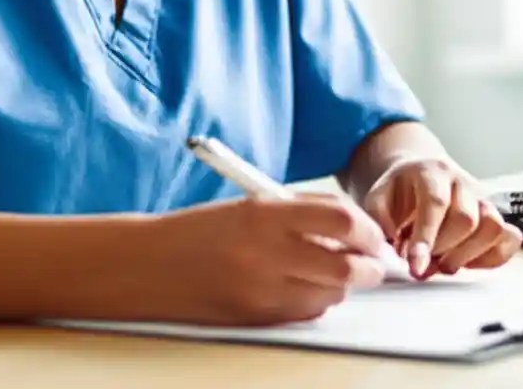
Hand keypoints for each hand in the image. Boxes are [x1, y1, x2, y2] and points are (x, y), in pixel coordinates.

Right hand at [148, 194, 387, 324]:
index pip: (341, 220)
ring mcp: (261, 291)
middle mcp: (266, 253)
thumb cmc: (201, 231)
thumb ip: (303, 211)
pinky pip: (305, 314)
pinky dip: (314, 301)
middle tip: (371, 261)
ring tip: (327, 271)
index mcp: (265, 215)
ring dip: (340, 285)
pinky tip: (300, 286)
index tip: (372, 234)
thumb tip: (354, 225)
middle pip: (345, 268)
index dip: (367, 230)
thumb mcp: (252, 205)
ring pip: (330, 296)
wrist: (150, 266)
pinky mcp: (257, 318)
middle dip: (367, 266)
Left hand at [362, 157, 522, 279]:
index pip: (436, 203)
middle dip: (444, 250)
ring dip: (468, 256)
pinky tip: (468, 262)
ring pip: (493, 228)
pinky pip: (510, 239)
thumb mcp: (378, 199)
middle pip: (466, 219)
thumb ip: (379, 222)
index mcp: (432, 172)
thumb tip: (389, 249)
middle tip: (425, 264)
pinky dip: (492, 258)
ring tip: (444, 264)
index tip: (415, 266)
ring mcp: (484, 198)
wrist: (420, 175)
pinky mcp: (497, 215)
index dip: (426, 237)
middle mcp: (463, 182)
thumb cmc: (399, 192)